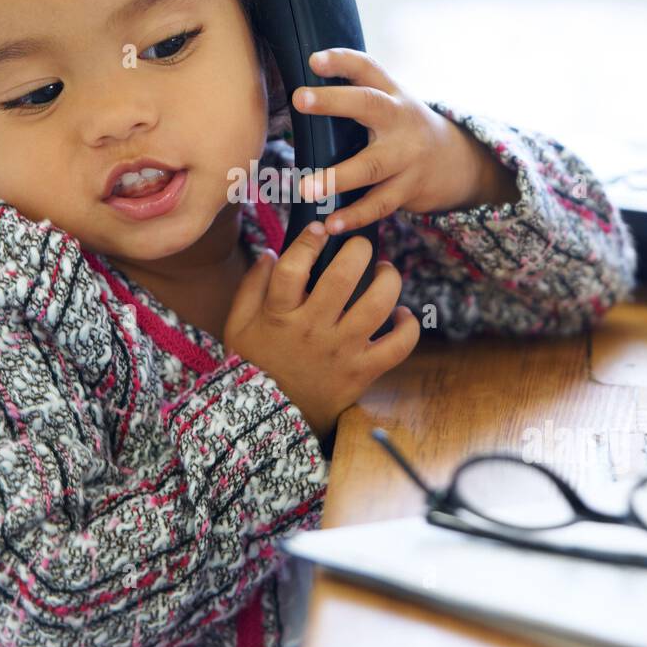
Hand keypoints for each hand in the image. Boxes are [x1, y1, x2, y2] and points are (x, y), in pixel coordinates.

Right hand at [223, 222, 420, 444]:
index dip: (309, 240)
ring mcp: (341, 351)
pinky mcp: (363, 370)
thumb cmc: (255, 364)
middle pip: (342, 277)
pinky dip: (407, 326)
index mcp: (279, 315)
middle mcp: (312, 330)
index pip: (293, 267)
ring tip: (385, 272)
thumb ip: (252, 286)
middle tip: (361, 246)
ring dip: (388, 279)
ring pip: (377, 304)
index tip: (319, 229)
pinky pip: (398, 346)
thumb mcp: (239, 324)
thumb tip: (271, 251)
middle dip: (358, 249)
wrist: (270, 417)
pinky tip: (401, 315)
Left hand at [290, 49, 518, 234]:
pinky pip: (379, 204)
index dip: (342, 60)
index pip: (367, 68)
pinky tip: (331, 224)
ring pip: (372, 165)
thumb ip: (355, 95)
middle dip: (334, 101)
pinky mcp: (408, 189)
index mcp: (391, 94)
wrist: (456, 162)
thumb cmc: (403, 129)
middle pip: (369, 105)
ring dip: (337, 177)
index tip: (313, 59)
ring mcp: (407, 156)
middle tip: (299, 98)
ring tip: (305, 189)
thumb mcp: (390, 103)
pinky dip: (354, 216)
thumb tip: (297, 95)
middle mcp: (400, 120)